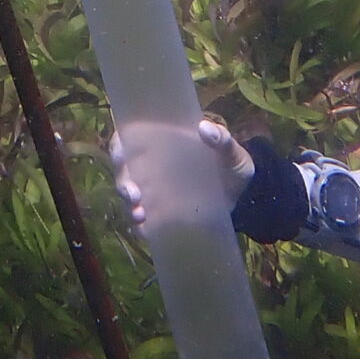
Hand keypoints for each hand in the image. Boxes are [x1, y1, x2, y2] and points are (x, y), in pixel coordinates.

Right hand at [111, 117, 254, 226]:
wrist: (239, 204)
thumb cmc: (231, 171)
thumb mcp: (232, 155)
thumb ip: (223, 141)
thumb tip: (204, 128)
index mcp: (163, 145)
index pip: (130, 139)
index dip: (119, 146)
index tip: (122, 154)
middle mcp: (152, 168)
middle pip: (124, 171)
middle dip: (123, 181)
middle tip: (134, 194)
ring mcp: (154, 193)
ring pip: (129, 197)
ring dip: (129, 206)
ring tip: (140, 214)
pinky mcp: (159, 217)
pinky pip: (141, 223)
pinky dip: (139, 227)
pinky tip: (145, 230)